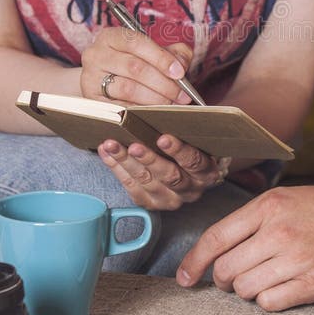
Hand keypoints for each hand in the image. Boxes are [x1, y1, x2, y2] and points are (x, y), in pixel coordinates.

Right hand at [80, 26, 193, 104]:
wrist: (103, 80)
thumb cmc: (133, 62)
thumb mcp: (152, 51)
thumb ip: (173, 52)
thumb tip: (181, 65)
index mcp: (111, 36)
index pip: (136, 43)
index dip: (161, 58)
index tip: (179, 72)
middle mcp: (96, 54)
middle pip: (134, 68)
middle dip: (163, 83)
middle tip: (182, 95)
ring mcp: (91, 78)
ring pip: (128, 89)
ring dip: (155, 98)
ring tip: (171, 103)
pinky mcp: (92, 100)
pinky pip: (120, 107)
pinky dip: (141, 110)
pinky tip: (155, 112)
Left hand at [98, 133, 224, 209]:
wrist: (187, 171)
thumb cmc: (190, 147)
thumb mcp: (194, 138)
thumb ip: (185, 129)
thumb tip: (165, 111)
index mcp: (206, 172)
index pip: (194, 162)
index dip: (178, 150)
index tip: (163, 138)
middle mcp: (190, 190)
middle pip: (169, 176)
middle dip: (149, 159)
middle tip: (134, 145)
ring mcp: (170, 199)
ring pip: (146, 181)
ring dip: (126, 161)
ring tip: (112, 145)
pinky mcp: (152, 204)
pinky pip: (132, 188)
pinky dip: (117, 169)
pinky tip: (107, 154)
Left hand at [177, 184, 313, 310]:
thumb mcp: (291, 197)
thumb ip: (256, 219)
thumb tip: (221, 247)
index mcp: (269, 206)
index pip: (216, 238)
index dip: (193, 261)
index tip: (185, 277)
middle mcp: (278, 231)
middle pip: (225, 269)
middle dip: (224, 278)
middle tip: (235, 277)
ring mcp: (295, 259)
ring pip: (244, 290)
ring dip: (248, 290)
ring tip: (266, 279)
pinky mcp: (313, 284)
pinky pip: (270, 304)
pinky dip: (270, 301)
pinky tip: (283, 288)